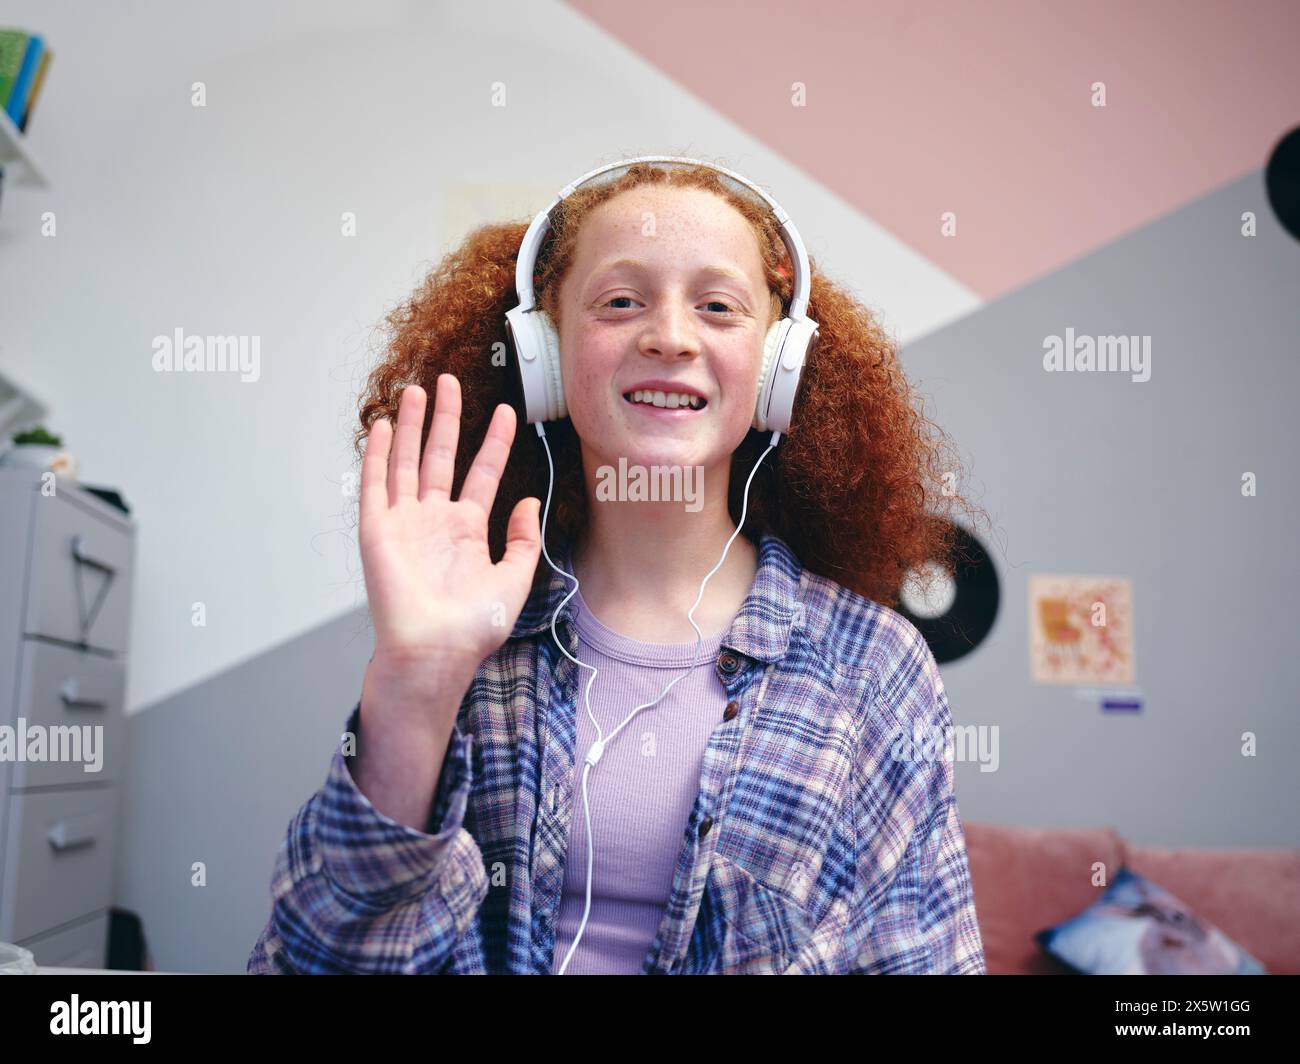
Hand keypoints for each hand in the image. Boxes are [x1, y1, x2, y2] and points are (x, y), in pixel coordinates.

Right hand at [358, 375, 542, 679]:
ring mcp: (404, 522)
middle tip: (450, 382)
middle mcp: (434, 521)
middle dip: (446, 418)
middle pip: (441, 456)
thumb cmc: (471, 627)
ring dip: (412, 426)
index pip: (484, 473)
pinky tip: (385, 427)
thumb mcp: (513, 579)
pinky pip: (376, 484)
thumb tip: (529, 504)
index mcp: (466, 531)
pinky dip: (379, 455)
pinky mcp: (377, 530)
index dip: (495, 442)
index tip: (506, 413)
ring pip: (408, 462)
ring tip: (417, 391)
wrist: (435, 650)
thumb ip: (523, 540)